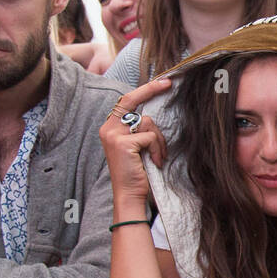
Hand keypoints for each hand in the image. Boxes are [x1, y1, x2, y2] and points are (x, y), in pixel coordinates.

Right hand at [99, 78, 170, 213]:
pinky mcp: (123, 144)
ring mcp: (114, 136)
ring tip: (157, 156)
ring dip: (158, 140)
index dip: (143, 90)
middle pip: (132, 101)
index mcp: (110, 128)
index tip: (162, 82)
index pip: (125, 101)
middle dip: (151, 90)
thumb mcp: (136, 147)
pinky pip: (149, 137)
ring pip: (147, 122)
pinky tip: (155, 162)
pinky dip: (157, 149)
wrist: (130, 195)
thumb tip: (152, 114)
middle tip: (169, 83)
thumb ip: (138, 130)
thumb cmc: (137, 173)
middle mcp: (108, 129)